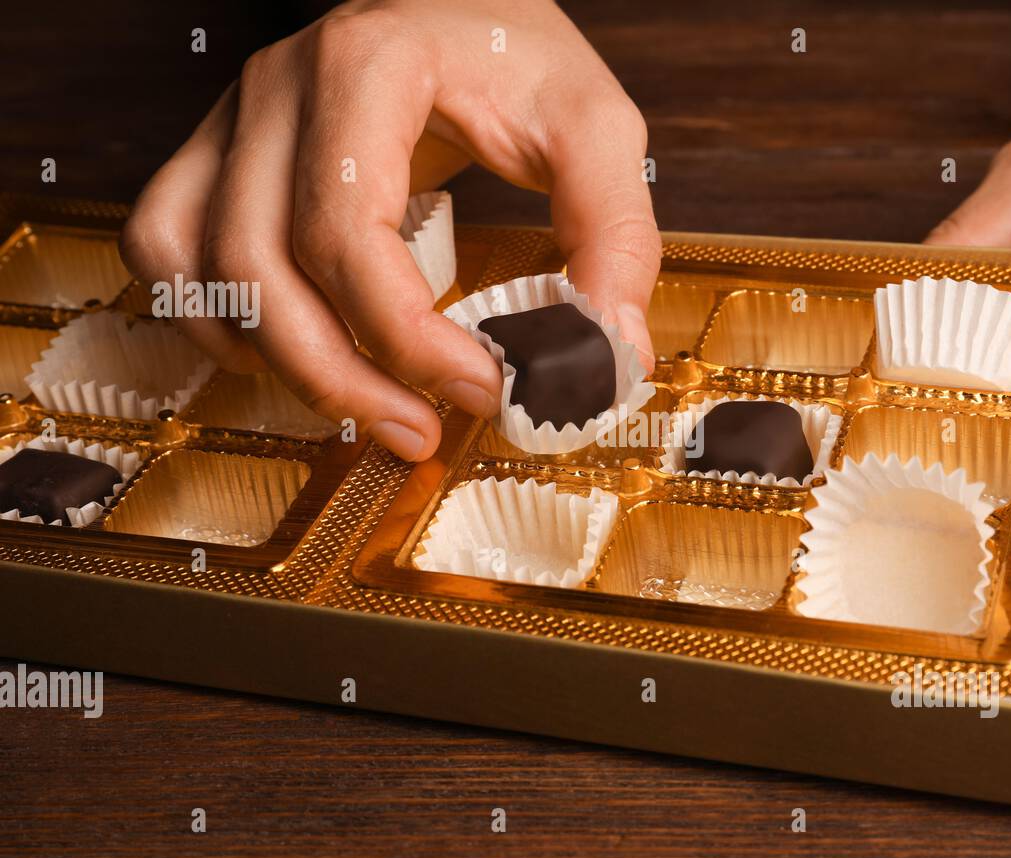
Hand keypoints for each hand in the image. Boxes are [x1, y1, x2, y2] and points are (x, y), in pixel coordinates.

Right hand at [120, 0, 659, 460]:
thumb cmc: (517, 54)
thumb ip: (613, 234)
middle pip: (260, 264)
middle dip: (339, 377)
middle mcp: (279, 90)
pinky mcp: (221, 151)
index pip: (347, 233)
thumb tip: (605, 353)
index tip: (481, 386)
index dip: (406, 338)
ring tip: (362, 407)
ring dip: (275, 360)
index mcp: (367, 69)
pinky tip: (286, 351)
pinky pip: (167, 245)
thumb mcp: (593, 127)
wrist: (459, 4)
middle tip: (417, 433)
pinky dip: (214, 315)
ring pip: (200, 264)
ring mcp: (236, 119)